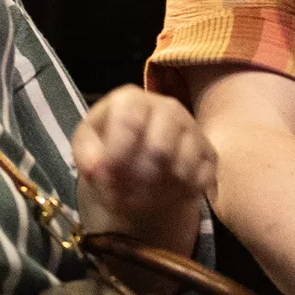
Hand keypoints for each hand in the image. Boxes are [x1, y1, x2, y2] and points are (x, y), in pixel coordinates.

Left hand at [72, 88, 215, 248]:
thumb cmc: (107, 148)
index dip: (117, 154)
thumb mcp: (86, 148)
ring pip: (182, 167)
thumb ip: (87, 156)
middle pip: (160, 149)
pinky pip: (200, 180)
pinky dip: (178, 194)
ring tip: (140, 193)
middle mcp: (167, 107)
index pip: (130, 121)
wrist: (136, 161)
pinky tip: (164, 192)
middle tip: (125, 190)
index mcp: (131, 99)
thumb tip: (97, 170)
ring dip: (158, 190)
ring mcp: (192, 129)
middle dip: (138, 178)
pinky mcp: (209, 154)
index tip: (107, 176)